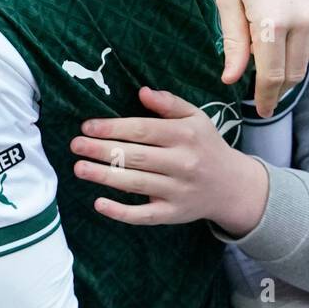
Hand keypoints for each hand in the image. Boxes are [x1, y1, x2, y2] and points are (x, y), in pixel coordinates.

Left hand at [71, 86, 268, 234]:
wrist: (232, 186)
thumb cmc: (206, 146)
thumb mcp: (196, 117)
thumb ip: (170, 103)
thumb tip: (142, 92)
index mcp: (185, 135)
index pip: (143, 130)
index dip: (112, 128)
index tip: (87, 126)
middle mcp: (183, 163)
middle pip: (135, 156)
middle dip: (101, 150)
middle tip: (76, 145)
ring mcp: (178, 191)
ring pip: (135, 184)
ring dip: (104, 176)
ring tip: (79, 168)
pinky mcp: (173, 214)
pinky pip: (144, 216)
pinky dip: (120, 212)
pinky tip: (99, 203)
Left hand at [219, 0, 308, 116]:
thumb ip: (233, 42)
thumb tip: (231, 79)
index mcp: (270, 21)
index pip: (271, 76)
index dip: (265, 98)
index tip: (261, 111)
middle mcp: (302, 18)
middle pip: (293, 73)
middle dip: (278, 89)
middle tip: (264, 96)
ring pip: (307, 56)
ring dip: (290, 64)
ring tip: (271, 58)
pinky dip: (303, 43)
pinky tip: (287, 32)